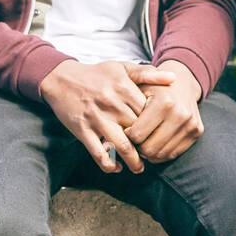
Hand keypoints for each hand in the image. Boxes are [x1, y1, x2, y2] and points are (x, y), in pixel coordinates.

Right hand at [38, 60, 175, 173]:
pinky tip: (117, 168)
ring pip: (123, 147)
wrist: (61, 78)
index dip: (157, 125)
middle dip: (148, 145)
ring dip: (134, 162)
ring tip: (140, 168)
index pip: (149, 113)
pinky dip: (110, 165)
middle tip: (154, 154)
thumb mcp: (122, 67)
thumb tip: (173, 78)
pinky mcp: (83, 130)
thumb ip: (147, 74)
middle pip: (139, 132)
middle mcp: (112, 104)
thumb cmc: (96, 74)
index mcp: (124, 88)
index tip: (161, 133)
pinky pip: (99, 153)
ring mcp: (97, 119)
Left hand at [125, 60, 203, 163]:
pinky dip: (161, 153)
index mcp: (164, 102)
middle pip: (149, 149)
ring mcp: (191, 124)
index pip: (137, 135)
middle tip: (134, 138)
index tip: (126, 129)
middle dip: (138, 147)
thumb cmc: (154, 87)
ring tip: (144, 140)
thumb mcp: (138, 88)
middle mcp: (180, 114)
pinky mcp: (197, 132)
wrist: (182, 82)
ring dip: (149, 152)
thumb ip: (125, 105)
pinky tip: (156, 142)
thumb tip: (118, 133)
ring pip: (162, 155)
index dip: (127, 135)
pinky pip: (174, 154)